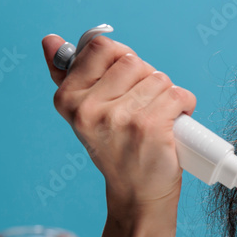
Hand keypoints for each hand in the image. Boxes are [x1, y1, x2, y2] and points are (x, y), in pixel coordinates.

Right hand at [41, 34, 196, 222]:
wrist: (137, 196)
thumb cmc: (116, 151)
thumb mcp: (84, 114)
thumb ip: (67, 75)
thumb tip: (51, 40)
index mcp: (69, 99)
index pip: (102, 47)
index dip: (123, 60)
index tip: (127, 82)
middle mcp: (90, 108)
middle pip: (134, 62)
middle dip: (147, 80)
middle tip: (143, 108)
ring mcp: (121, 118)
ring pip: (159, 78)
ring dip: (167, 96)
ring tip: (158, 119)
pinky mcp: (150, 127)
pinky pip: (178, 94)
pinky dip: (185, 105)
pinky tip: (174, 123)